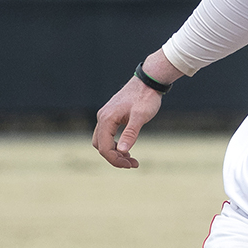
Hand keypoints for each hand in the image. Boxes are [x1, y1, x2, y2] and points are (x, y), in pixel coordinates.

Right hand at [92, 51, 180, 167]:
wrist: (148, 82)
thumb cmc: (145, 98)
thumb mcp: (140, 117)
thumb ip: (130, 134)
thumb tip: (121, 151)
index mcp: (107, 119)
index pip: (104, 147)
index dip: (115, 160)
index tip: (131, 165)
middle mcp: (102, 118)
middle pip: (100, 146)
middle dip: (115, 158)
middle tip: (133, 163)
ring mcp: (105, 116)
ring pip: (102, 141)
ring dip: (115, 152)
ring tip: (131, 159)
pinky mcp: (111, 116)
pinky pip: (107, 135)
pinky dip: (115, 144)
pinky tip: (127, 149)